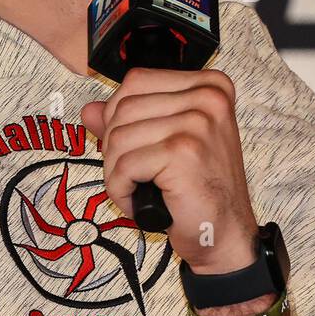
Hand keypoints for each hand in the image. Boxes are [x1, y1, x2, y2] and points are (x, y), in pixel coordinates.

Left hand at [80, 67, 258, 273]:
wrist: (225, 233)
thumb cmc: (198, 189)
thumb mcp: (166, 143)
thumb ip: (130, 121)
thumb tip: (89, 110)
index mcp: (209, 86)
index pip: (136, 82)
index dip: (118, 116)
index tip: (133, 146)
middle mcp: (208, 97)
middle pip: (123, 108)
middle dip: (113, 148)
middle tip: (133, 175)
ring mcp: (197, 123)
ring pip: (118, 137)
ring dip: (116, 172)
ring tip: (138, 189)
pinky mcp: (183, 152)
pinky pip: (124, 166)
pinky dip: (121, 190)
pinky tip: (140, 202)